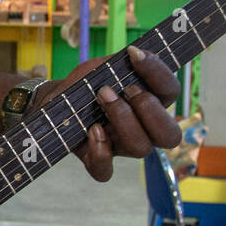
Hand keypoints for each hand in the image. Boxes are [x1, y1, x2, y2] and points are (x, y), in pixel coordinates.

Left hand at [40, 45, 181, 181]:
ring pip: (141, 148)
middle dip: (149, 108)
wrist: (55, 99)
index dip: (159, 73)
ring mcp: (121, 146)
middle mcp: (143, 128)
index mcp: (151, 100)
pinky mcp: (96, 159)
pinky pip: (105, 171)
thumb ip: (120, 64)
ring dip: (124, 120)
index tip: (134, 54)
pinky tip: (92, 130)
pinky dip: (100, 152)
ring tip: (102, 96)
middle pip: (169, 135)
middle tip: (126, 89)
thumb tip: (135, 56)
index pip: (171, 91)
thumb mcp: (102, 66)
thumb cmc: (86, 83)